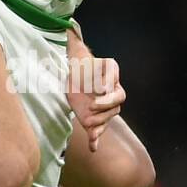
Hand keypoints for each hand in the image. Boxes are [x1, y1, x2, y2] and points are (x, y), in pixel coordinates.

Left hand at [67, 35, 125, 150]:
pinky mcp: (94, 118)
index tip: (96, 92)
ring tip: (88, 123)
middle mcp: (110, 92)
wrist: (69, 78)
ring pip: (108, 117)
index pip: (115, 88)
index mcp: (110, 77)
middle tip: (92, 106)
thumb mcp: (77, 58)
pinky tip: (92, 147)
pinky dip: (96, 139)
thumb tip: (74, 38)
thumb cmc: (75, 65)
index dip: (108, 92)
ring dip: (99, 122)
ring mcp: (103, 107)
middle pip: (116, 103)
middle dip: (106, 107)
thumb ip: (78, 49)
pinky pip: (98, 130)